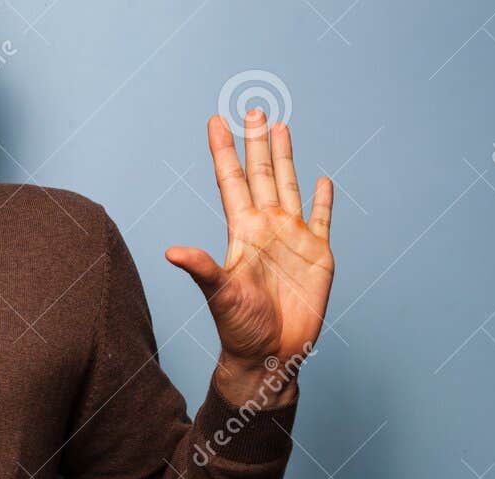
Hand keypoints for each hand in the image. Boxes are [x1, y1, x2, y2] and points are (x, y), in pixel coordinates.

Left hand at [165, 110, 334, 398]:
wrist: (271, 354)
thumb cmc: (240, 329)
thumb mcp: (220, 295)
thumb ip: (202, 269)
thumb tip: (170, 252)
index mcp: (243, 232)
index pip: (231, 181)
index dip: (224, 151)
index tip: (216, 121)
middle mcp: (267, 228)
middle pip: (261, 175)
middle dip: (256, 142)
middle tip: (253, 110)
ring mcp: (293, 238)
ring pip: (288, 186)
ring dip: (285, 158)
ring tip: (281, 127)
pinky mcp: (318, 254)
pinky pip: (322, 218)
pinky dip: (324, 199)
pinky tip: (322, 180)